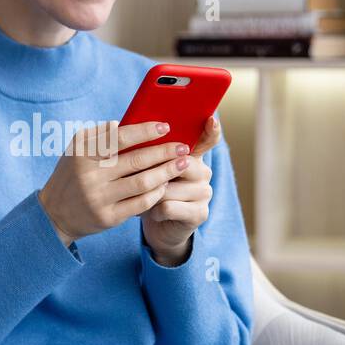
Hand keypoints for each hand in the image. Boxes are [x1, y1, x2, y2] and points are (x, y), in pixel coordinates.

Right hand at [38, 120, 190, 247]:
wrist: (54, 214)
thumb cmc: (71, 174)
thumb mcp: (75, 150)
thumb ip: (98, 134)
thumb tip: (122, 123)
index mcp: (83, 154)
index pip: (120, 138)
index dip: (146, 131)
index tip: (166, 127)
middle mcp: (91, 176)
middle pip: (137, 161)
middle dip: (164, 152)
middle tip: (183, 147)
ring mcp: (100, 198)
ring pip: (142, 183)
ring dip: (166, 172)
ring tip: (182, 164)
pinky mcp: (108, 218)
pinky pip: (140, 204)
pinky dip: (156, 193)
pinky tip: (165, 184)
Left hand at [140, 114, 219, 265]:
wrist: (159, 226)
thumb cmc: (150, 191)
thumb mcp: (148, 170)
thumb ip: (149, 151)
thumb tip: (133, 133)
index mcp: (192, 156)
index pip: (208, 138)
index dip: (211, 129)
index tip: (210, 119)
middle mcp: (203, 172)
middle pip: (180, 163)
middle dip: (154, 171)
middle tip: (134, 177)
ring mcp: (204, 193)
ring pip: (170, 187)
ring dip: (149, 194)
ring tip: (140, 198)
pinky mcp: (200, 213)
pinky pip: (168, 206)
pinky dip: (153, 211)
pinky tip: (150, 213)